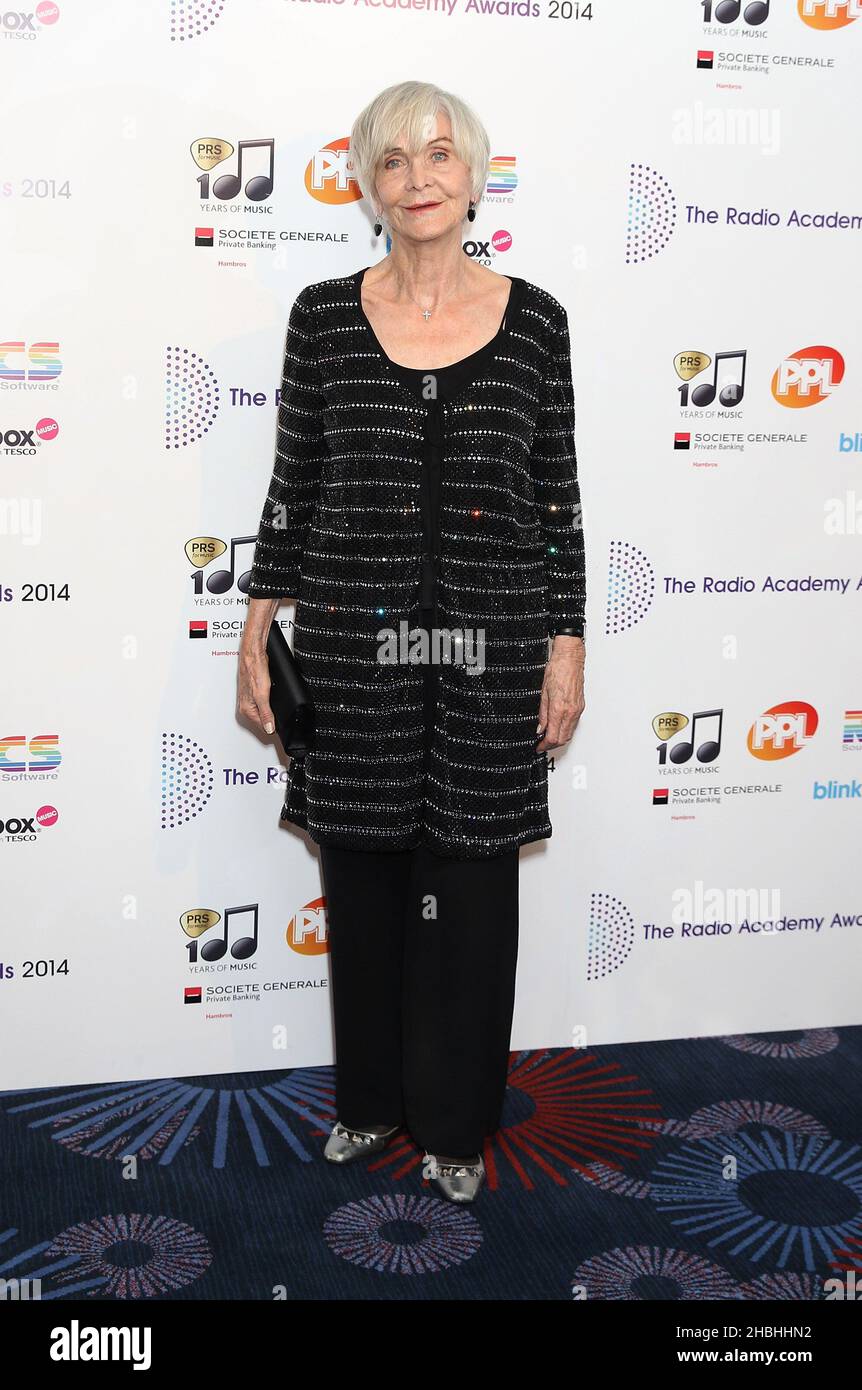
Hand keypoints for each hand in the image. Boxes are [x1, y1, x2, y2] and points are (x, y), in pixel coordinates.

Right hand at [237, 596, 278, 734]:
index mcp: (246, 709)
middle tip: (283, 720)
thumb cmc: (254, 669)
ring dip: (271, 711)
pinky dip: (270, 702)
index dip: (273, 728)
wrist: (253, 652)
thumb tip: (269, 728)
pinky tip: (274, 698)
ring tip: (279, 708)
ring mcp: (249, 697)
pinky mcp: (254, 690)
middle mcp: (246, 705)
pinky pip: (264, 702)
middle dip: (272, 720)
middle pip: (262, 720)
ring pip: (263, 712)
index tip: (283, 730)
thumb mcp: (263, 694)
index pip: (261, 727)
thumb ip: (266, 713)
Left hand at [536, 635, 584, 752]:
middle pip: (562, 739)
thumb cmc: (557, 670)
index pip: (553, 736)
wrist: (570, 660)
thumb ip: (542, 714)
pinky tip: (558, 727)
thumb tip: (540, 728)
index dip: (544, 745)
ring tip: (548, 736)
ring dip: (559, 738)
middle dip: (551, 745)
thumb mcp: (543, 693)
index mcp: (559, 709)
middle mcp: (570, 711)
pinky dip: (565, 730)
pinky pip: (573, 724)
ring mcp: (577, 710)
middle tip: (542, 744)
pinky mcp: (580, 707)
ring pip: (569, 733)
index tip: (538, 746)